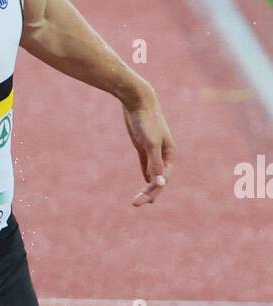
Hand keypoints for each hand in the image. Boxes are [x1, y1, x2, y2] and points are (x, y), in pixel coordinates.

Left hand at [122, 88, 174, 206]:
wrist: (138, 102)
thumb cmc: (146, 121)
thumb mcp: (150, 143)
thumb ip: (155, 163)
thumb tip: (159, 182)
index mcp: (170, 154)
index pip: (163, 179)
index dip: (154, 190)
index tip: (143, 200)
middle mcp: (164, 154)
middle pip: (158, 178)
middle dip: (150, 192)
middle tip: (136, 204)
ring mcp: (153, 150)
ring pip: (153, 172)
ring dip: (148, 186)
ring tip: (139, 200)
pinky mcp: (144, 146)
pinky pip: (147, 164)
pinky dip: (146, 173)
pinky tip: (145, 182)